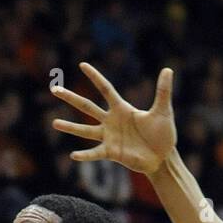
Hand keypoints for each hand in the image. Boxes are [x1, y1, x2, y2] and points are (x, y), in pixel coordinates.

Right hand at [52, 63, 176, 174]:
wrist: (162, 158)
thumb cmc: (163, 134)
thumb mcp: (163, 111)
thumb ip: (163, 91)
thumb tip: (168, 69)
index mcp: (122, 108)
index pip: (105, 89)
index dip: (95, 77)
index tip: (82, 65)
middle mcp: (111, 121)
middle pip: (87, 107)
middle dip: (71, 98)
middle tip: (54, 90)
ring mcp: (109, 137)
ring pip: (85, 131)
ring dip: (70, 127)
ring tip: (54, 123)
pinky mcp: (111, 153)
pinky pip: (95, 153)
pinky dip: (85, 156)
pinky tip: (74, 155)